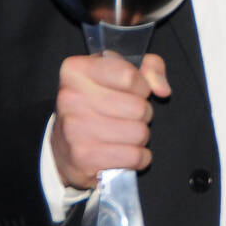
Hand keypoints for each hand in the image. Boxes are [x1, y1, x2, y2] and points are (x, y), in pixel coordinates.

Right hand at [51, 52, 169, 188]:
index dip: (141, 87)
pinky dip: (139, 157)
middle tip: (128, 117)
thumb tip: (162, 90)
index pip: (129, 76)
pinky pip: (135, 156)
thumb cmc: (96, 105)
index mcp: (76, 70)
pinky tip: (125, 153)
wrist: (63, 148)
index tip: (132, 93)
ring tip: (125, 135)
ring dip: (140, 137)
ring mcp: (75, 129)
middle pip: (138, 107)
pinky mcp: (84, 157)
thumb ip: (150, 68)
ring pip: (139, 133)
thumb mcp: (120, 73)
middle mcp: (71, 97)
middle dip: (143, 114)